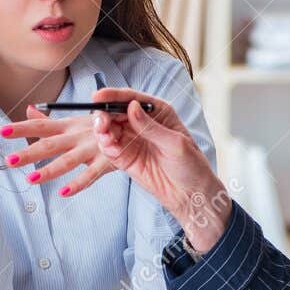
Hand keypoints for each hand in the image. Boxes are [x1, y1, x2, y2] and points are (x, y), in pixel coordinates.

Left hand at [0, 106, 115, 197]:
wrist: (138, 125)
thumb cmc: (103, 125)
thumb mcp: (74, 121)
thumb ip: (49, 120)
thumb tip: (28, 110)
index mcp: (69, 126)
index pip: (41, 126)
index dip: (22, 128)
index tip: (1, 131)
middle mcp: (78, 136)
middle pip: (49, 144)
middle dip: (28, 152)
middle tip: (8, 160)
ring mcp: (92, 148)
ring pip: (67, 161)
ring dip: (49, 170)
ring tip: (31, 179)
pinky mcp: (106, 161)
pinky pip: (91, 175)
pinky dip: (77, 185)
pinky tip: (63, 193)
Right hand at [89, 87, 227, 252]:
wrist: (190, 194)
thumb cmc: (191, 165)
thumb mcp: (174, 144)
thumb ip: (151, 127)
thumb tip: (132, 107)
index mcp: (158, 112)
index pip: (132, 98)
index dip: (114, 96)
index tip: (98, 95)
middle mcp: (142, 123)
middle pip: (116, 112)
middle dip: (104, 114)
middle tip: (101, 123)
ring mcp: (132, 140)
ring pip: (109, 129)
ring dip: (102, 131)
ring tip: (105, 137)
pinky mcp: (125, 157)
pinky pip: (109, 148)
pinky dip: (105, 147)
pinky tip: (110, 149)